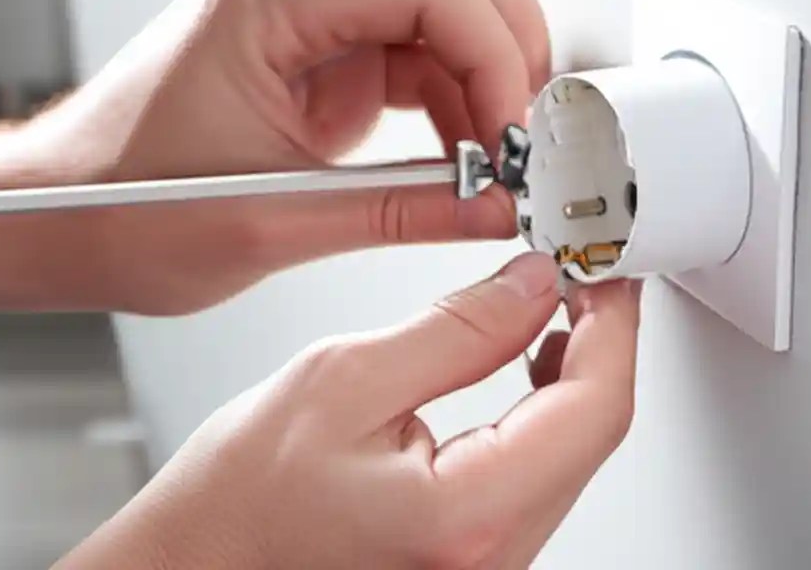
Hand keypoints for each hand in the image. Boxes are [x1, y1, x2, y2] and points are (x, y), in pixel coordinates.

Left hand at [28, 0, 548, 314]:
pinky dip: (451, 92)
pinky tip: (458, 153)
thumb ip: (401, 211)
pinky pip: (412, 44)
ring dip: (483, 64)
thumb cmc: (121, 207)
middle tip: (524, 118)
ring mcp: (306, 7)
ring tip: (492, 153)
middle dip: (508, 29)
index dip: (498, 56)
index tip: (511, 138)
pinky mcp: (315, 47)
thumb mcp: (273, 222)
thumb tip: (494, 209)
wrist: (55, 216)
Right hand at [58, 254, 641, 568]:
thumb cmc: (236, 501)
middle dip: (600, 344)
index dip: (612, 325)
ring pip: (573, 460)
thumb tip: (532, 286)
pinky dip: (545, 417)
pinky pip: (540, 483)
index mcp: (463, 517)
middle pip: (594, 437)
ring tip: (550, 310)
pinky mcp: (475, 562)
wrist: (197, 565)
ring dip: (574, 378)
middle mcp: (490, 561)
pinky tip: (527, 370)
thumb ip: (454, 328)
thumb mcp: (342, 379)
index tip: (603, 271)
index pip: (592, 409)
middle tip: (579, 276)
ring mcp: (487, 569)